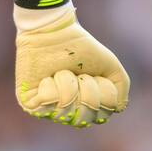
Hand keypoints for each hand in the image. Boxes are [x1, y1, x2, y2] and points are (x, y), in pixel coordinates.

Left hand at [15, 9, 130, 126]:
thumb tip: (116, 110)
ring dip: (68, 84)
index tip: (96, 76)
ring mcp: (49, 111)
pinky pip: (47, 102)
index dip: (103, 95)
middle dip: (87, 90)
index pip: (102, 116)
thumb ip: (120, 89)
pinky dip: (51, 84)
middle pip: (84, 118)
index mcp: (87, 107)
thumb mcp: (110, 66)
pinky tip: (47, 76)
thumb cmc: (82, 48)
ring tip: (62, 72)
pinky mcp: (31, 104)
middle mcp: (69, 113)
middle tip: (80, 74)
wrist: (56, 32)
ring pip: (65, 110)